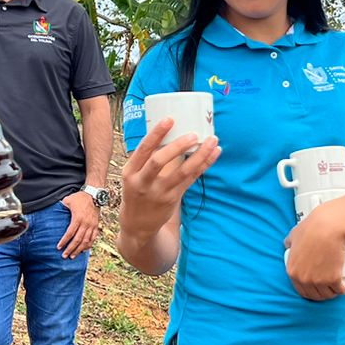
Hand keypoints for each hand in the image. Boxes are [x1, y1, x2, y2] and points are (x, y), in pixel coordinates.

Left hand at [58, 191, 101, 258]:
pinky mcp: (96, 226)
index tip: (58, 247)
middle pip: (77, 240)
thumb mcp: (68, 200)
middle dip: (70, 249)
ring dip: (79, 250)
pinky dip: (88, 245)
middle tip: (64, 256)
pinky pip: (93, 238)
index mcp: (77, 218)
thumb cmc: (79, 198)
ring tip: (73, 256)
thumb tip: (53, 209)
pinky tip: (83, 250)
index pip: (70, 233)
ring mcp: (92, 226)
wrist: (94, 195)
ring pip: (86, 241)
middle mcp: (85, 224)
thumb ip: (61, 206)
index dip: (64, 241)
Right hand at [120, 118, 219, 238]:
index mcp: (130, 171)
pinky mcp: (172, 199)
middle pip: (159, 161)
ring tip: (212, 141)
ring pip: (181, 172)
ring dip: (199, 156)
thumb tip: (171, 132)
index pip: (143, 149)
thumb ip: (147, 159)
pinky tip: (214, 154)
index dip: (156, 133)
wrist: (137, 225)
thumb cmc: (138, 191)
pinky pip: (191, 180)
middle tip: (194, 134)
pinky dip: (203, 165)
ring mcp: (158, 192)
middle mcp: (142, 182)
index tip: (169, 119)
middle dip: (177, 146)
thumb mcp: (133, 175)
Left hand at [284, 209, 344, 300]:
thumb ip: (289, 242)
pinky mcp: (333, 279)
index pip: (301, 290)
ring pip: (327, 295)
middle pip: (315, 295)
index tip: (315, 288)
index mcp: (292, 271)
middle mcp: (304, 279)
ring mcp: (319, 281)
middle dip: (321, 293)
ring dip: (332, 293)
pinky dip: (342, 290)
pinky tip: (343, 288)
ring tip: (335, 288)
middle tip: (327, 288)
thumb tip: (288, 244)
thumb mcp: (294, 235)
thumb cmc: (312, 229)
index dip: (310, 291)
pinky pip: (339, 290)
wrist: (328, 228)